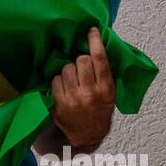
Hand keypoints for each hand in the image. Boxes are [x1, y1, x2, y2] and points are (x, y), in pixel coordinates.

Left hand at [49, 26, 115, 150]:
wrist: (87, 136)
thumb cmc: (99, 111)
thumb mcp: (109, 94)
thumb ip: (104, 74)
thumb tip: (95, 47)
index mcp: (106, 88)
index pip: (100, 59)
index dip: (95, 41)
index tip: (91, 30)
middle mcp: (91, 93)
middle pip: (81, 60)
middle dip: (80, 60)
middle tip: (81, 68)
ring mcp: (75, 99)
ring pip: (66, 68)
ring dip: (68, 71)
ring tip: (72, 80)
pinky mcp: (60, 104)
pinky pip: (55, 81)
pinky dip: (58, 82)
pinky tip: (64, 89)